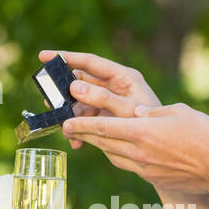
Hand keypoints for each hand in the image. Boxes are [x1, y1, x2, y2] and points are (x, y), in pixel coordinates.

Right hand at [36, 50, 161, 150]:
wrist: (166, 152)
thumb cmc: (153, 126)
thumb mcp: (127, 110)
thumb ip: (102, 98)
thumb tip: (73, 85)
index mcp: (122, 77)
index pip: (89, 62)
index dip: (66, 58)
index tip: (43, 56)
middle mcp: (114, 87)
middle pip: (80, 83)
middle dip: (64, 95)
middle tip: (49, 103)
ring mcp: (109, 103)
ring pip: (80, 103)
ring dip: (71, 117)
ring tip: (66, 129)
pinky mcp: (106, 118)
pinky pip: (86, 119)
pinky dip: (79, 130)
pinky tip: (76, 142)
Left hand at [61, 101, 208, 199]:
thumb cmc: (205, 137)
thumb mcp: (179, 113)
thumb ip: (153, 111)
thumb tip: (135, 111)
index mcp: (142, 131)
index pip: (103, 126)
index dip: (82, 123)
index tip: (66, 120)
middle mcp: (138, 151)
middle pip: (102, 141)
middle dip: (82, 133)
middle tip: (66, 127)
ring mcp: (143, 167)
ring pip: (111, 154)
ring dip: (96, 145)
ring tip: (85, 136)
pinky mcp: (150, 177)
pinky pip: (125, 164)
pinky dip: (114, 155)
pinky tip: (113, 150)